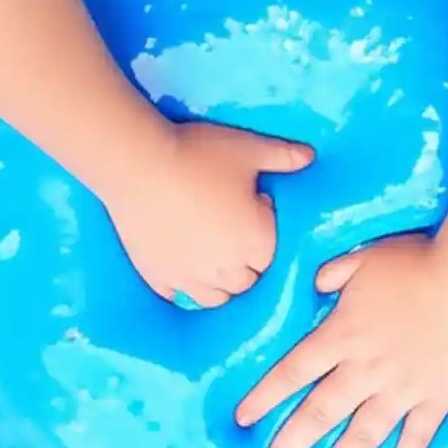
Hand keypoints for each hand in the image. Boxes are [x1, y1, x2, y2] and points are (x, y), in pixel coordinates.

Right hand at [101, 121, 312, 307]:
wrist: (137, 163)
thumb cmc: (199, 155)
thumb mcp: (248, 150)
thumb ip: (283, 156)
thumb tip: (310, 156)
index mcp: (256, 243)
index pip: (271, 256)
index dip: (263, 233)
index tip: (248, 206)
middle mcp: (226, 269)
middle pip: (246, 281)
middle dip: (245, 262)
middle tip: (228, 229)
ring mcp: (190, 278)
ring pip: (216, 297)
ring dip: (219, 282)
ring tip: (208, 254)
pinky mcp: (157, 277)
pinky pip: (177, 296)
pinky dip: (183, 286)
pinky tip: (180, 263)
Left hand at [235, 235, 447, 447]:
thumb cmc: (419, 262)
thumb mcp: (365, 258)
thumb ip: (335, 273)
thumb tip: (315, 285)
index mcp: (343, 334)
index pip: (293, 371)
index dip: (265, 397)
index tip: (242, 420)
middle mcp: (366, 368)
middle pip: (320, 412)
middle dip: (291, 444)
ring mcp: (402, 387)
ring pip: (364, 434)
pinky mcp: (437, 397)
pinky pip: (416, 437)